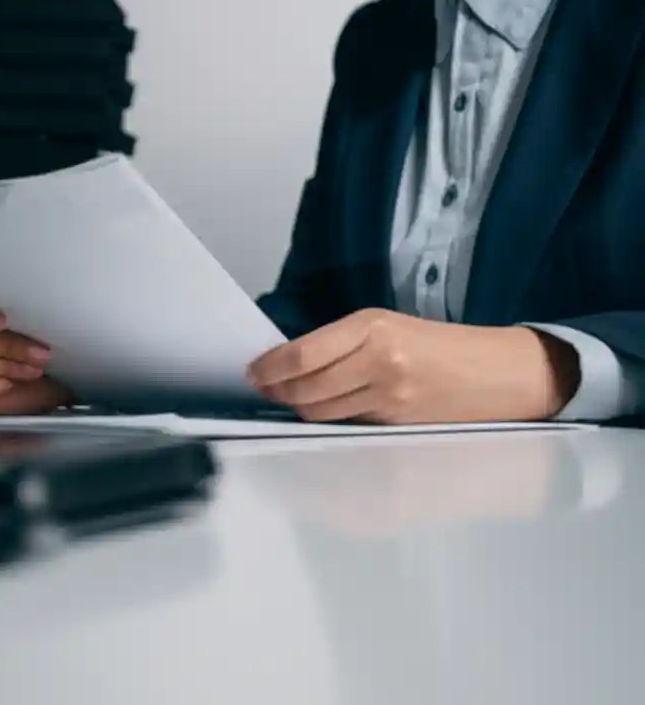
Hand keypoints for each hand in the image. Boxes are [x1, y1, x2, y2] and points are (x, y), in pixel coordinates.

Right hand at [0, 296, 72, 415]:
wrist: (42, 386)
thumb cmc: (31, 349)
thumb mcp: (32, 328)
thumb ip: (21, 316)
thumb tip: (33, 308)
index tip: (2, 321)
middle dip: (5, 345)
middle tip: (39, 353)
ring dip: (4, 366)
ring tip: (34, 370)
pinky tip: (9, 385)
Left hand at [247, 309, 580, 423]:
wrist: (499, 372)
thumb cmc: (439, 345)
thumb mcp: (388, 326)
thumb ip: (339, 343)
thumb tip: (285, 363)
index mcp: (372, 327)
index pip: (301, 356)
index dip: (268, 369)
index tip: (252, 372)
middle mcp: (379, 361)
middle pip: (304, 389)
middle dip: (277, 392)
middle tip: (264, 388)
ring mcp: (389, 397)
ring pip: (320, 413)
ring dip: (297, 409)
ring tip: (290, 399)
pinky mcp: (396, 424)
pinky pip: (346, 424)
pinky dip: (327, 419)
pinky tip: (323, 411)